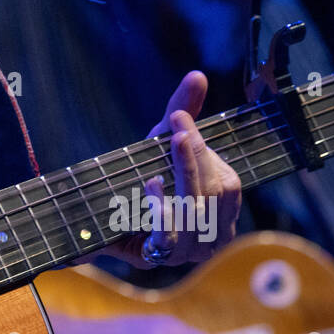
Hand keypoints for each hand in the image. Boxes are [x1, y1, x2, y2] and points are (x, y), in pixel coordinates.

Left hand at [102, 72, 242, 268]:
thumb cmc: (147, 178)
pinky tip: (152, 185)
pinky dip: (162, 210)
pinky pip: (168, 236)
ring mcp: (191, 249)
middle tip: (174, 130)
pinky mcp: (162, 257)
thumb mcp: (163, 144)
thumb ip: (183, 112)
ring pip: (196, 213)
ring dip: (182, 179)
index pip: (227, 179)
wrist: (106, 221)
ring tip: (168, 150)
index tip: (179, 119)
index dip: (204, 149)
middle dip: (194, 158)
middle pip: (214, 193)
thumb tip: (197, 75)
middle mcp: (214, 231)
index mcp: (222, 205)